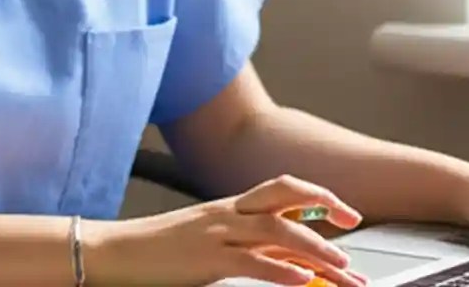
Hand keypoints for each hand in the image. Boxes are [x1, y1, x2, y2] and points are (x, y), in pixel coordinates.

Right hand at [87, 174, 369, 286]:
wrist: (114, 252)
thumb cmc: (160, 252)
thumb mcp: (209, 242)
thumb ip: (248, 246)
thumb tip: (290, 260)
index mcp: (230, 207)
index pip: (283, 191)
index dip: (318, 197)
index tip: (346, 214)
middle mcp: (228, 213)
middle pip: (284, 194)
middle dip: (323, 204)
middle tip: (354, 225)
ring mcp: (217, 233)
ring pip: (276, 229)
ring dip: (313, 246)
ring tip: (341, 265)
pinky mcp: (205, 258)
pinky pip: (250, 261)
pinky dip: (279, 270)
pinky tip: (300, 280)